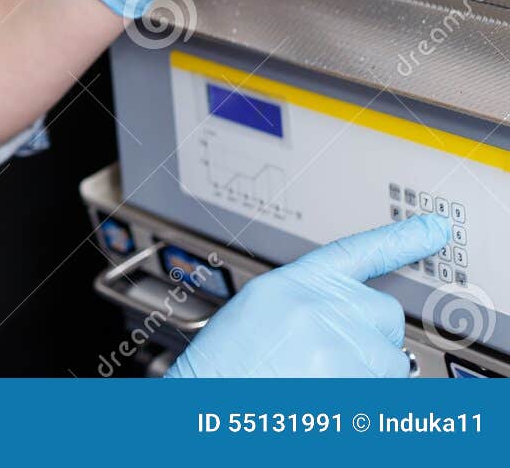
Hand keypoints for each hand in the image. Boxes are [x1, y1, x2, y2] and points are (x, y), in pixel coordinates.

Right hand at [166, 214, 449, 376]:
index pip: (356, 252)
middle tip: (329, 362)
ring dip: (367, 378)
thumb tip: (355, 316)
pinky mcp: (350, 378)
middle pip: (384, 315)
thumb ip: (308, 304)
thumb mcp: (258, 317)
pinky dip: (364, 403)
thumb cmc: (224, 371)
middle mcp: (317, 304)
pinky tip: (324, 400)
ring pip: (390, 362)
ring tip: (317, 385)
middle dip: (371, 340)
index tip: (434, 228)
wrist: (201, 406)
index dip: (400, 239)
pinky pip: (384, 392)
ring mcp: (336, 340)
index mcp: (290, 284)